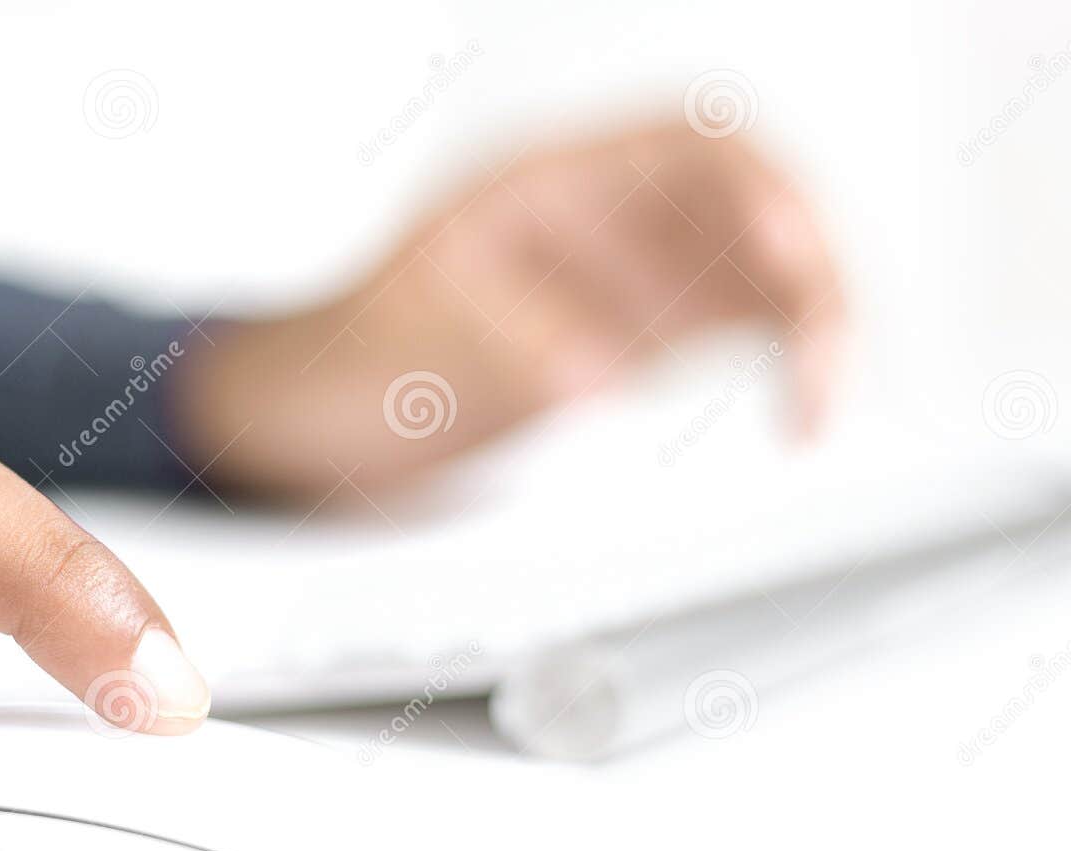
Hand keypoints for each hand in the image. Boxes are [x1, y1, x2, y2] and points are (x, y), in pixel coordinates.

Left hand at [176, 120, 844, 495]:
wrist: (316, 417)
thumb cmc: (346, 358)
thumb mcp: (411, 342)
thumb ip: (509, 344)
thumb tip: (606, 377)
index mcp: (548, 184)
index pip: (686, 144)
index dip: (757, 186)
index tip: (795, 248)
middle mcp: (607, 218)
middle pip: (751, 204)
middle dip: (810, 268)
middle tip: (825, 355)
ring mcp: (631, 275)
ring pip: (764, 269)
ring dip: (812, 324)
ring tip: (817, 407)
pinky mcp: (643, 336)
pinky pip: (743, 331)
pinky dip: (784, 366)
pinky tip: (797, 414)